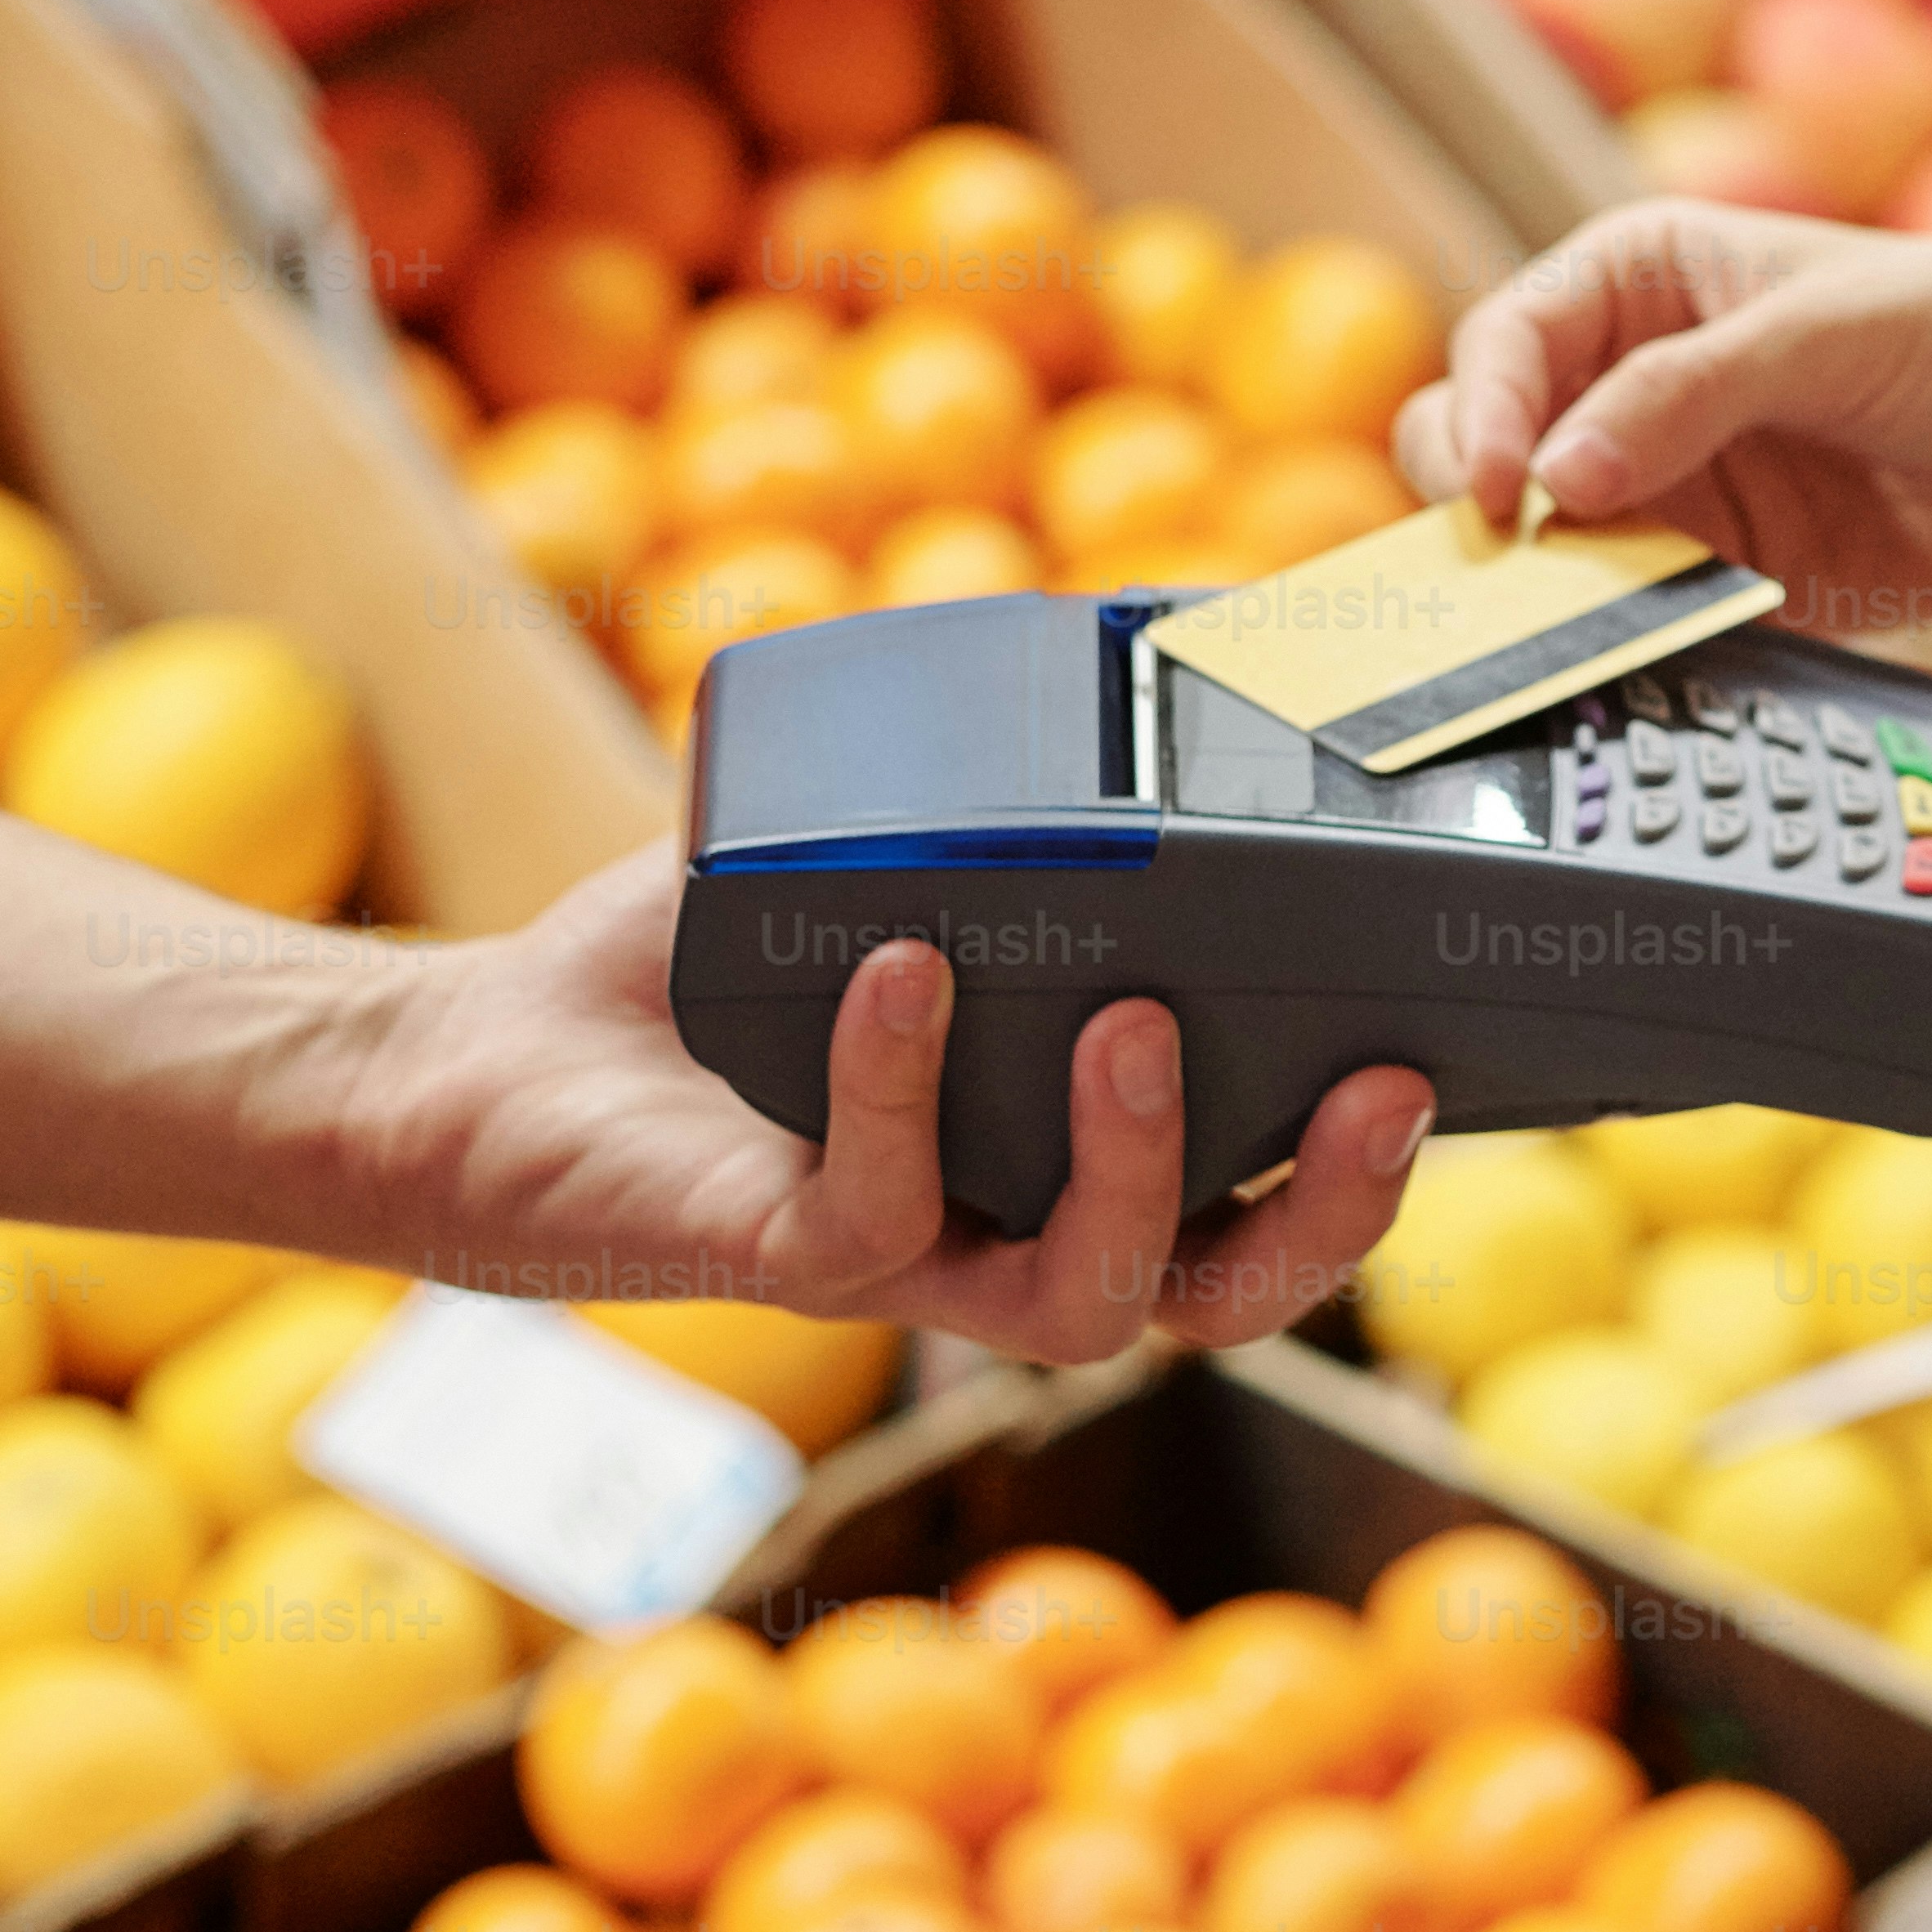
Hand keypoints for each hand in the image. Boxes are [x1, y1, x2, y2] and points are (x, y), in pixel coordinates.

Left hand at [311, 846, 1426, 1364]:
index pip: (1270, 1187)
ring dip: (1141, 1171)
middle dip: (1333, 1214)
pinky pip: (879, 1209)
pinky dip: (898, 1086)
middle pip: (1233, 1291)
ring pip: (1090, 1298)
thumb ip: (1000, 789)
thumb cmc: (701, 969)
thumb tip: (1136, 633)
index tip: (1443, 1048)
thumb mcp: (884, 852)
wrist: (488, 1068)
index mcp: (1077, 1154)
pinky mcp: (791, 1266)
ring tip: (1135, 1029)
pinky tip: (903, 968)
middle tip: (1383, 1089)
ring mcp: (916, 1260)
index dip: (1370, 1160)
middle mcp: (1021, 1230)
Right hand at [1394, 207, 1931, 629]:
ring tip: (1549, 617)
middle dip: (1478, 496)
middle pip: (1495, 441)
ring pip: (1544, 543)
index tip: (1498, 482)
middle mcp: (1635, 382)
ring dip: (1534, 582)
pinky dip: (1609, 637)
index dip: (1485, 406)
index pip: (1513, 336)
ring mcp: (1671, 487)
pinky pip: (1627, 615)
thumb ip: (1687, 394)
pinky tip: (1620, 652)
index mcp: (1644, 279)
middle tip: (1502, 553)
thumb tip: (1557, 476)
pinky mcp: (1715, 580)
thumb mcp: (1824, 330)